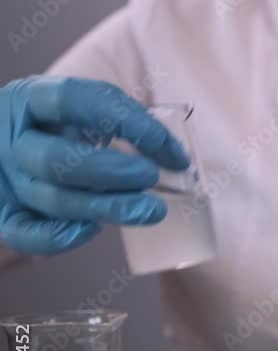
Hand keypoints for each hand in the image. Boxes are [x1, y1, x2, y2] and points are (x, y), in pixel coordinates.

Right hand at [0, 76, 189, 254]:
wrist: (10, 147)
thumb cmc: (63, 126)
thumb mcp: (85, 110)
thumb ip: (123, 123)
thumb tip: (174, 158)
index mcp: (33, 100)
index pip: (73, 100)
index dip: (124, 120)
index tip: (166, 145)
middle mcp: (13, 137)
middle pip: (55, 158)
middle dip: (111, 171)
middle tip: (151, 176)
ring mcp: (6, 177)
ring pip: (51, 197)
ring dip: (105, 207)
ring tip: (150, 210)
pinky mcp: (5, 212)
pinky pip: (24, 233)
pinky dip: (58, 237)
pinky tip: (93, 229)